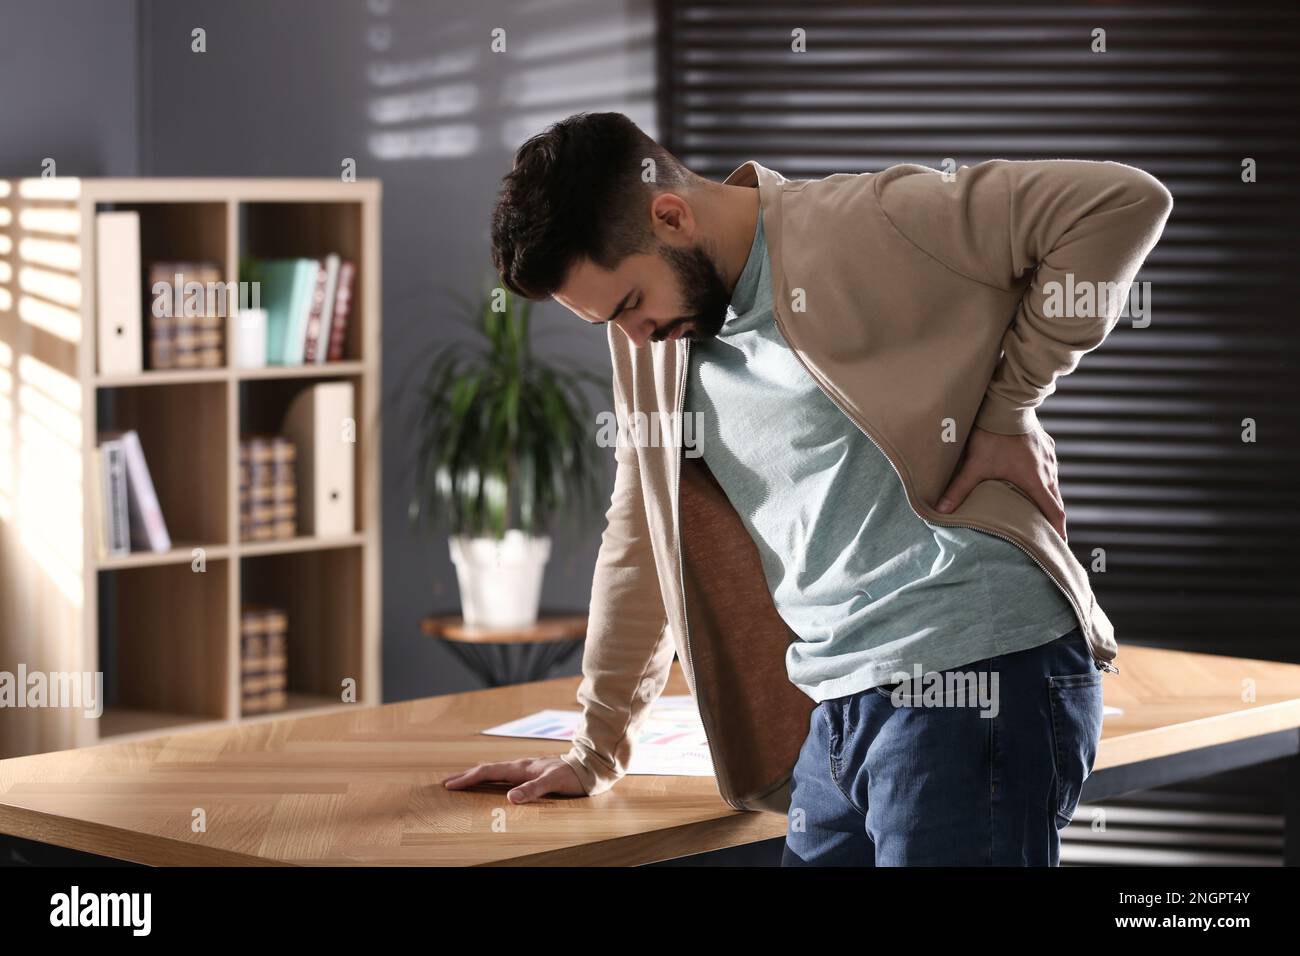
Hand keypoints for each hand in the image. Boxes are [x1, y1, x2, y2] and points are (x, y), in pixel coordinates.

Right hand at [442, 756, 584, 803]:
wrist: (588, 767)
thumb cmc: (572, 776)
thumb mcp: (553, 783)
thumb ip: (532, 790)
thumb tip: (509, 798)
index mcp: (521, 767)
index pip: (488, 772)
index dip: (468, 778)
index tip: (450, 785)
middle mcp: (520, 765)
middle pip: (487, 769)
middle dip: (466, 776)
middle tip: (446, 782)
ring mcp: (525, 768)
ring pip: (495, 771)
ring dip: (477, 775)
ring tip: (463, 780)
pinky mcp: (531, 772)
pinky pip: (504, 774)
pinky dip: (491, 777)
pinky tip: (492, 781)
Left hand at [935, 424, 1066, 539]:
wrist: (1007, 404)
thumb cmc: (993, 436)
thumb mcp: (975, 465)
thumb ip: (959, 489)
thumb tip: (941, 510)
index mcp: (1035, 480)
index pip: (1053, 512)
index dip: (1058, 530)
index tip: (1061, 544)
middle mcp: (1048, 470)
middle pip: (1055, 500)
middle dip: (1053, 518)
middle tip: (1050, 533)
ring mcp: (1049, 457)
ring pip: (1053, 483)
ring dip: (1048, 497)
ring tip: (1041, 509)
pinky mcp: (1046, 445)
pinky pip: (1049, 467)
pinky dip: (1045, 479)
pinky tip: (1035, 480)